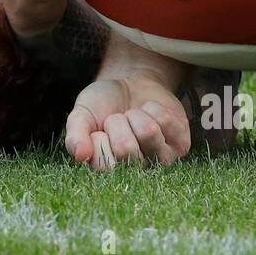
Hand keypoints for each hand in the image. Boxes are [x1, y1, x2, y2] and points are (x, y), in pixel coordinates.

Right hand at [65, 36, 192, 169]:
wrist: (128, 83)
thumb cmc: (102, 104)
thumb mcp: (81, 115)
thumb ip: (75, 135)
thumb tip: (80, 155)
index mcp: (109, 170)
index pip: (104, 166)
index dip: (99, 140)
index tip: (98, 131)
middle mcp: (136, 171)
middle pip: (126, 149)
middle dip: (117, 123)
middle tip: (117, 120)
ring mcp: (160, 160)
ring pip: (148, 133)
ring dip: (136, 115)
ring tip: (133, 116)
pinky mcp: (180, 145)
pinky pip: (166, 121)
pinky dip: (152, 108)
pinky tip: (149, 113)